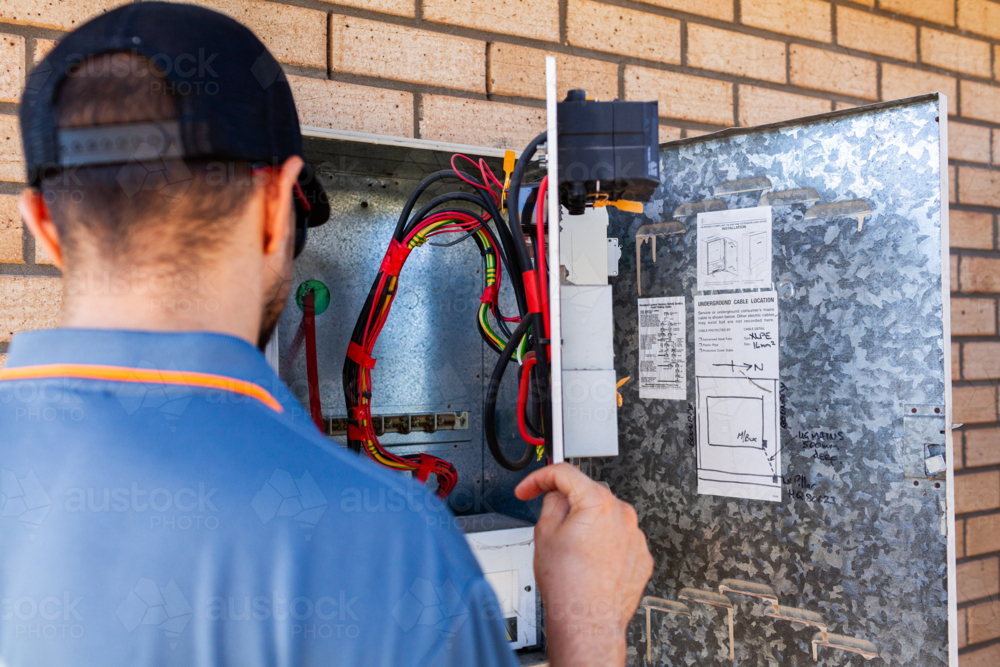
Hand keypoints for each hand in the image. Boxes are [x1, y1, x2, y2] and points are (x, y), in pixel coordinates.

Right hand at [515, 463, 652, 666]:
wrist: (586, 620)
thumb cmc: (568, 584)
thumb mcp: (544, 533)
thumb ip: (550, 502)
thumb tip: (556, 495)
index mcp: (597, 503)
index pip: (565, 473)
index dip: (540, 478)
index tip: (530, 488)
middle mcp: (623, 515)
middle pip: (588, 495)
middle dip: (567, 504)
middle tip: (551, 523)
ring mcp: (635, 536)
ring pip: (605, 518)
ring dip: (588, 525)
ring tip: (572, 552)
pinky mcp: (641, 556)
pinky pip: (619, 539)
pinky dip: (604, 544)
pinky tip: (589, 562)